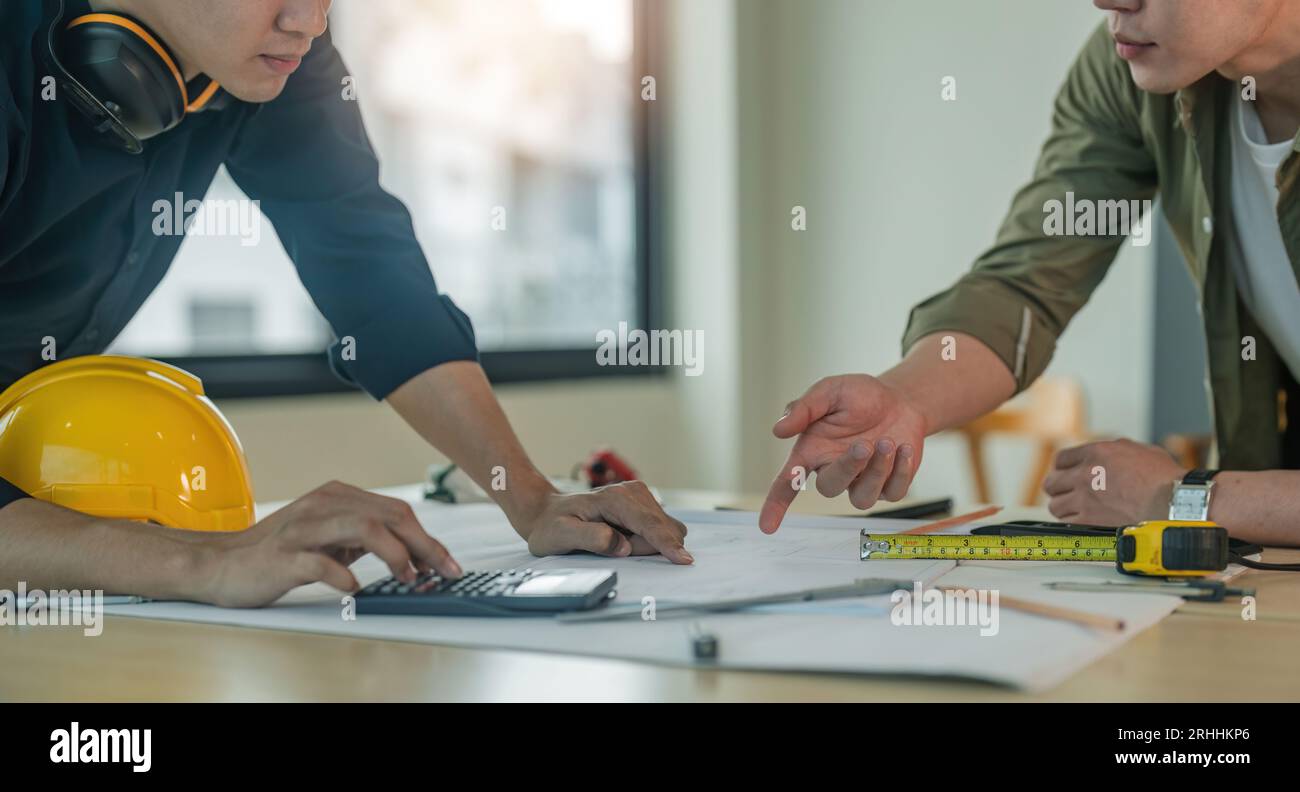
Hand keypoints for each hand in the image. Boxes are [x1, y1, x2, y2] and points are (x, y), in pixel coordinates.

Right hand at [196, 480, 462, 607]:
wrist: (220, 563)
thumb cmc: (279, 552)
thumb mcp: (329, 536)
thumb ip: (366, 538)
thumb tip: (414, 554)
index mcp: (338, 497)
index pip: (396, 511)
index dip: (428, 537)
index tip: (448, 563)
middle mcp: (324, 505)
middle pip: (389, 515)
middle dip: (424, 544)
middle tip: (443, 571)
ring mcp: (303, 528)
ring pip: (364, 528)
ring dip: (395, 555)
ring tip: (409, 577)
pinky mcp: (283, 556)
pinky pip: (320, 562)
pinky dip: (344, 575)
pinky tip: (356, 587)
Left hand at [511, 481, 692, 564]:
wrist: (547, 512)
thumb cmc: (552, 526)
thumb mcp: (561, 535)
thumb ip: (591, 538)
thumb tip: (622, 545)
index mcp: (614, 499)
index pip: (649, 525)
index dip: (667, 544)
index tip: (684, 560)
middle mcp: (632, 492)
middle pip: (661, 528)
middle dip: (647, 547)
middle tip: (612, 549)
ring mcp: (640, 496)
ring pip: (664, 529)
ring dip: (647, 544)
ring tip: (614, 543)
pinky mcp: (644, 504)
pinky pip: (659, 529)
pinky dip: (646, 540)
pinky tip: (623, 538)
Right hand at [760, 375, 927, 533]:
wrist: (899, 400)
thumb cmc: (858, 397)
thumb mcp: (829, 391)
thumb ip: (804, 408)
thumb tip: (778, 430)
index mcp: (812, 450)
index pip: (788, 481)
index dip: (776, 504)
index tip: (766, 527)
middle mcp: (834, 470)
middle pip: (829, 488)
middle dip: (848, 467)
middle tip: (865, 444)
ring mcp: (861, 482)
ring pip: (862, 498)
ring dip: (877, 471)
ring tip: (889, 441)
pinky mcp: (888, 486)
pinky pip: (892, 492)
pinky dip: (901, 471)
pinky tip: (904, 448)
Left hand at [1042, 439, 1183, 525]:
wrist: (1171, 503)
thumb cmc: (1164, 478)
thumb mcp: (1140, 450)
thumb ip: (1117, 450)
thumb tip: (1110, 452)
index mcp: (1096, 452)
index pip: (1061, 459)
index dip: (1062, 468)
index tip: (1064, 474)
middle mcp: (1085, 473)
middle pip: (1052, 482)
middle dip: (1058, 488)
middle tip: (1065, 493)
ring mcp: (1084, 497)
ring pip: (1055, 505)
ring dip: (1063, 507)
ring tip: (1072, 509)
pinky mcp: (1088, 519)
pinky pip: (1067, 522)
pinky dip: (1072, 523)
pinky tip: (1081, 522)